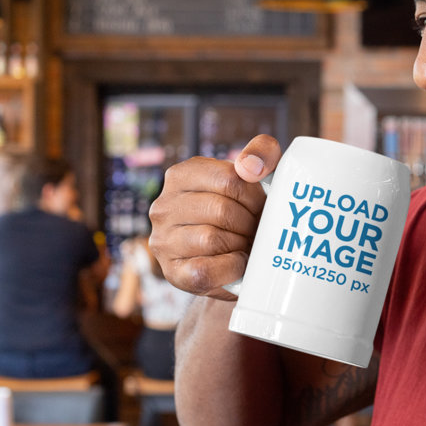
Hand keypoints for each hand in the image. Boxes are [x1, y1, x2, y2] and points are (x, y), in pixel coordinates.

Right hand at [148, 135, 282, 299]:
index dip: (255, 196)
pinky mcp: (173, 273)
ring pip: (212, 239)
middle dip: (249, 222)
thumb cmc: (246, 212)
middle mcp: (163, 206)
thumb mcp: (256, 175)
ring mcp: (163, 241)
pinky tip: (239, 263)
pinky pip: (205, 271)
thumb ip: (262, 153)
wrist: (235, 261)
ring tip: (246, 244)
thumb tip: (251, 167)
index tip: (260, 206)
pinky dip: (231, 268)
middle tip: (256, 229)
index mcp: (181, 175)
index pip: (229, 179)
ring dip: (241, 245)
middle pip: (222, 210)